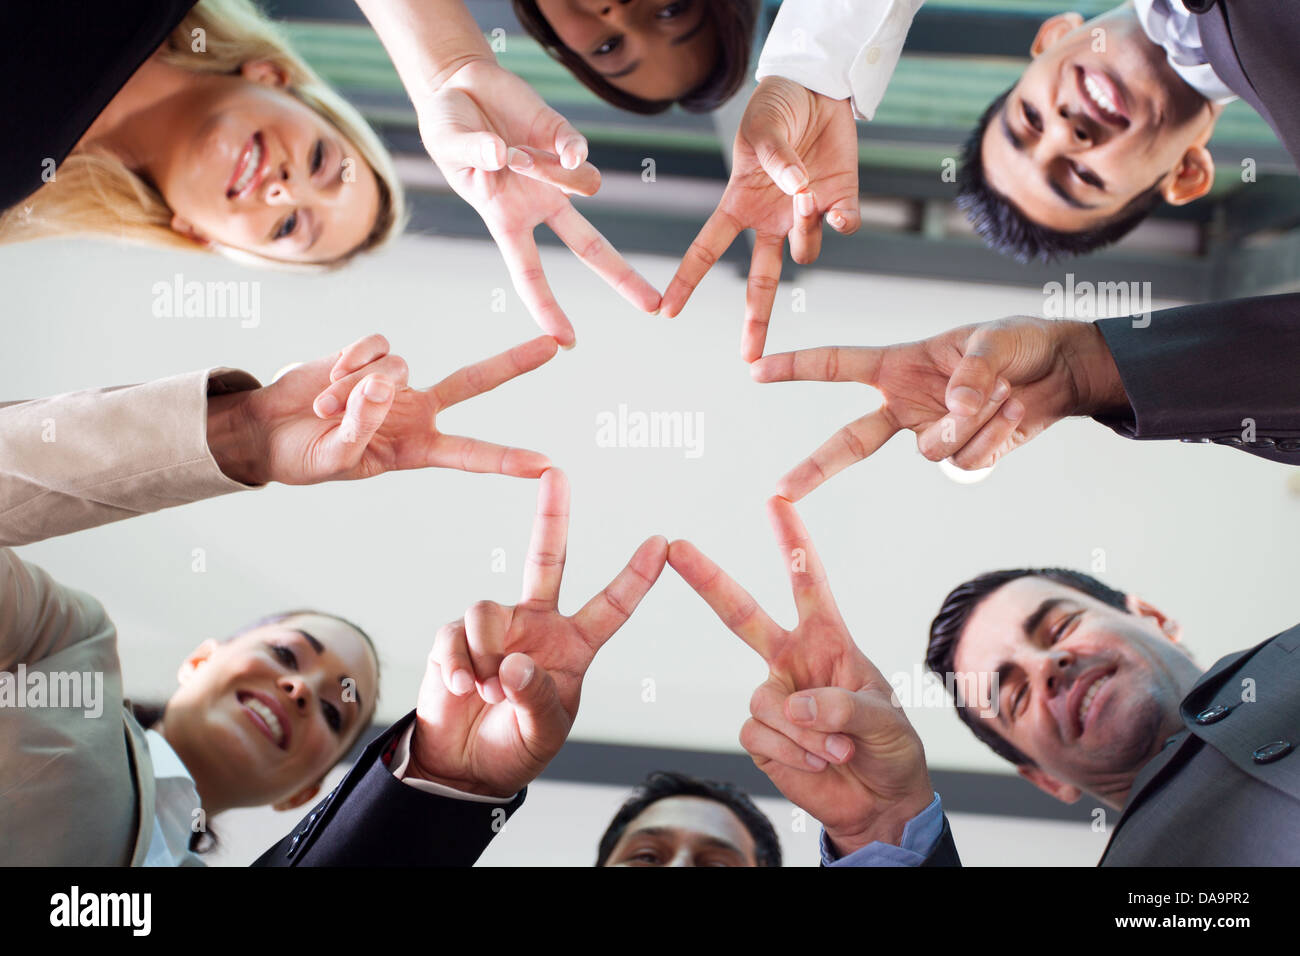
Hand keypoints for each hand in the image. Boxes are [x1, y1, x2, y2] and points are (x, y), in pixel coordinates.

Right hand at [212, 332, 557, 485]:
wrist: (268, 430)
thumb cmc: (306, 456)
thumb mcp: (336, 456)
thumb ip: (361, 424)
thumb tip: (382, 382)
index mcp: (418, 448)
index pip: (471, 453)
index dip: (507, 459)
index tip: (546, 466)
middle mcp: (416, 409)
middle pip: (475, 381)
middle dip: (513, 362)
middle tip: (555, 347)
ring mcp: (394, 380)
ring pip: (398, 368)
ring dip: (358, 388)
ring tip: (326, 410)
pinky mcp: (369, 354)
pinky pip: (377, 346)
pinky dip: (353, 361)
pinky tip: (330, 379)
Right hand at [409, 469, 667, 796]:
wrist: (465, 764)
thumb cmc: (518, 745)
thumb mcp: (542, 731)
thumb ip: (535, 697)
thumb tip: (515, 662)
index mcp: (574, 645)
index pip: (612, 606)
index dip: (636, 577)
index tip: (663, 543)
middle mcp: (538, 624)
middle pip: (547, 559)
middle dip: (551, 514)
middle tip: (555, 472)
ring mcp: (497, 627)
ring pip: (487, 610)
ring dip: (486, 653)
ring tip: (488, 690)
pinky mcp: (456, 636)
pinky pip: (455, 635)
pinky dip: (459, 664)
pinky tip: (463, 687)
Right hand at [418, 60, 660, 346]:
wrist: (460, 84)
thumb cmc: (449, 128)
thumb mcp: (449, 145)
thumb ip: (473, 153)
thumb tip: (504, 156)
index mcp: (507, 220)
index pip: (530, 274)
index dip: (547, 308)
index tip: (566, 342)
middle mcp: (539, 203)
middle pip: (590, 247)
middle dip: (622, 277)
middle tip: (654, 308)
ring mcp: (556, 172)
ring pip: (583, 186)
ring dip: (548, 171)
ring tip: (507, 148)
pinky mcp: (564, 136)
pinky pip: (580, 152)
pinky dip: (570, 150)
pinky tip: (559, 146)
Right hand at [661, 77, 860, 359]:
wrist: (818, 88)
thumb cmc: (777, 106)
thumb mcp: (763, 128)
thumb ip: (776, 160)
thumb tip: (798, 191)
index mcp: (740, 204)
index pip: (707, 249)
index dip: (687, 280)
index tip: (667, 311)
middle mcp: (771, 219)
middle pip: (760, 280)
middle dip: (755, 318)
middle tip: (748, 356)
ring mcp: (806, 216)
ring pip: (806, 249)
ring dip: (805, 227)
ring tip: (806, 189)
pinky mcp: (841, 201)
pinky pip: (843, 226)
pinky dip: (842, 221)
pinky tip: (837, 208)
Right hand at [669, 496, 931, 853]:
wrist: (878, 804)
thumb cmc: (891, 749)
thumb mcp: (885, 722)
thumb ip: (843, 707)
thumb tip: (796, 705)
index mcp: (828, 642)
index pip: (807, 582)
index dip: (792, 540)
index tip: (777, 497)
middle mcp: (792, 661)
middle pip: (741, 614)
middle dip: (708, 580)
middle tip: (677, 547)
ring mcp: (773, 697)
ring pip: (763, 701)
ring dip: (805, 732)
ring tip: (838, 751)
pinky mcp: (760, 734)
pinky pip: (758, 733)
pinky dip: (792, 752)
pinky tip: (817, 763)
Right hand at [751, 317, 1128, 498]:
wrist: (1060, 374)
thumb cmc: (1018, 344)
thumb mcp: (995, 342)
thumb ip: (971, 372)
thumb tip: (957, 411)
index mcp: (898, 365)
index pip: (836, 365)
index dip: (795, 367)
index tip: (755, 369)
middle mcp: (905, 405)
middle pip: (849, 441)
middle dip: (816, 467)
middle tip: (781, 490)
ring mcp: (931, 433)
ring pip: (931, 450)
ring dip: (970, 423)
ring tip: (1003, 392)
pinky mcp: (962, 456)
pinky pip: (966, 461)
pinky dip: (993, 437)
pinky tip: (1013, 413)